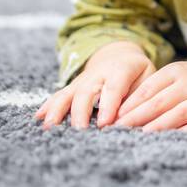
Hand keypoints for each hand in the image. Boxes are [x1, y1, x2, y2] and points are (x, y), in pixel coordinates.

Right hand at [35, 40, 154, 129]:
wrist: (120, 55)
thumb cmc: (138, 72)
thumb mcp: (148, 77)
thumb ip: (140, 97)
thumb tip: (129, 120)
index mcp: (120, 69)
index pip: (113, 87)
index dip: (108, 105)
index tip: (104, 124)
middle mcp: (97, 74)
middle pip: (86, 92)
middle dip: (81, 112)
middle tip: (79, 131)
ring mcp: (82, 81)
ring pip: (68, 93)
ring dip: (58, 110)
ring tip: (50, 127)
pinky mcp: (72, 88)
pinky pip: (58, 96)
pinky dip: (48, 107)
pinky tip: (38, 118)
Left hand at [110, 57, 186, 131]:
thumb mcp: (174, 75)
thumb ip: (152, 89)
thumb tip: (123, 111)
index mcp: (178, 71)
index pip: (150, 89)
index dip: (132, 104)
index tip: (116, 117)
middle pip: (161, 102)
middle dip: (139, 116)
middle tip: (121, 128)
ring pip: (179, 113)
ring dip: (159, 125)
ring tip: (141, 134)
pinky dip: (185, 132)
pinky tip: (171, 138)